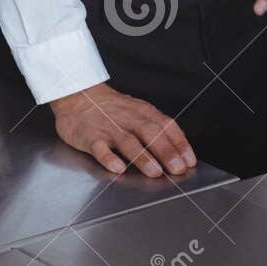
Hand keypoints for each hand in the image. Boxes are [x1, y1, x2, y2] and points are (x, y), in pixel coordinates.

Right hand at [49, 80, 196, 177]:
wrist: (77, 94)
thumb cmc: (111, 107)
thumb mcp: (137, 111)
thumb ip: (155, 127)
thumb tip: (178, 149)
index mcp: (143, 112)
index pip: (166, 125)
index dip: (179, 144)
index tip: (189, 161)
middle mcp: (128, 118)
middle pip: (150, 133)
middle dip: (166, 151)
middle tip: (177, 168)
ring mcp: (108, 127)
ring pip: (128, 141)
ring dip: (143, 157)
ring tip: (154, 171)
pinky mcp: (89, 136)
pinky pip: (99, 148)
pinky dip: (109, 158)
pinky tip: (118, 168)